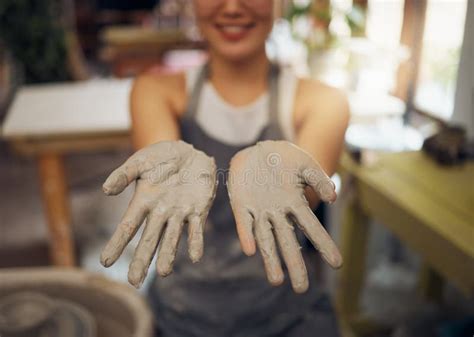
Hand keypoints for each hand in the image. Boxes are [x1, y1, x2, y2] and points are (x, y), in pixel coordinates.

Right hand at [100, 140, 216, 287]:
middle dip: (142, 260)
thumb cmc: (160, 158)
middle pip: (149, 239)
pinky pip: (196, 228)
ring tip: (164, 272)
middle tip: (134, 281)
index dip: (117, 244)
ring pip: (172, 238)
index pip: (127, 227)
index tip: (105, 262)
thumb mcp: (139, 162)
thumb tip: (106, 190)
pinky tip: (196, 257)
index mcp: (142, 202)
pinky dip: (196, 241)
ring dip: (169, 254)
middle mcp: (159, 213)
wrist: (188, 152)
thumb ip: (123, 174)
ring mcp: (179, 213)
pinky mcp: (198, 210)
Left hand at [227, 140, 341, 292]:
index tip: (337, 264)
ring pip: (265, 239)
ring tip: (277, 281)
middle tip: (301, 289)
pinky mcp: (241, 205)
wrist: (257, 149)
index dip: (323, 245)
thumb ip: (319, 179)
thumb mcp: (305, 164)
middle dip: (294, 264)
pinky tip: (250, 250)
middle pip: (287, 242)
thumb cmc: (284, 158)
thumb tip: (333, 198)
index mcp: (295, 204)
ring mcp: (259, 211)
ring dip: (270, 259)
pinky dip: (246, 235)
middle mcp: (278, 213)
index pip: (312, 227)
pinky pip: (243, 223)